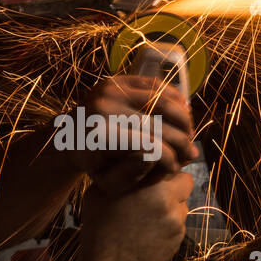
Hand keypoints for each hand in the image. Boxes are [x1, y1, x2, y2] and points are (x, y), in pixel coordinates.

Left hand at [74, 74, 198, 195]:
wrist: (69, 136)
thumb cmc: (93, 164)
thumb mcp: (107, 181)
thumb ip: (131, 175)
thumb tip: (157, 156)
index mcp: (99, 136)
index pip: (148, 145)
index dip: (169, 158)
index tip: (176, 168)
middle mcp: (103, 108)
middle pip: (157, 123)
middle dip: (181, 140)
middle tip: (191, 154)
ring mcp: (109, 90)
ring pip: (161, 101)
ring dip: (183, 119)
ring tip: (190, 134)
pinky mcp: (116, 79)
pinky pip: (155, 84)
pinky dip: (175, 97)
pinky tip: (185, 112)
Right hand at [76, 170, 194, 260]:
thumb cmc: (102, 228)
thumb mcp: (101, 193)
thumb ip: (122, 173)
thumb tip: (135, 158)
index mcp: (142, 181)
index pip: (167, 161)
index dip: (164, 166)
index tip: (158, 173)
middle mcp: (162, 196)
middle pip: (184, 179)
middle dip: (175, 185)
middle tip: (158, 194)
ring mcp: (174, 216)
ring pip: (184, 201)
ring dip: (173, 205)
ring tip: (149, 217)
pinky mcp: (180, 232)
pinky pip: (181, 220)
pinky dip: (170, 223)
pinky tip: (152, 231)